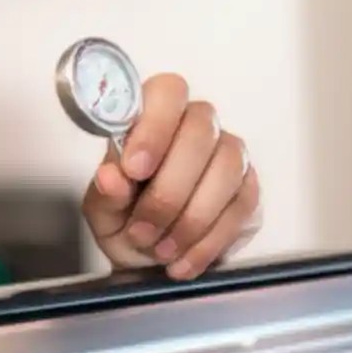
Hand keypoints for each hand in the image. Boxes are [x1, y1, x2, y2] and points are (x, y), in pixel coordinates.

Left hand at [81, 73, 262, 279]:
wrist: (149, 257)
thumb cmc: (124, 219)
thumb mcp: (102, 211)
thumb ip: (106, 193)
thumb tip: (110, 177)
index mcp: (153, 117)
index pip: (167, 91)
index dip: (153, 127)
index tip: (134, 169)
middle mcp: (197, 125)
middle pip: (200, 133)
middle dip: (168, 191)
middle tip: (141, 231)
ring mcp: (230, 153)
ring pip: (226, 169)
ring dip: (190, 219)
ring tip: (159, 250)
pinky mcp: (249, 188)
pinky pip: (241, 206)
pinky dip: (207, 241)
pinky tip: (181, 261)